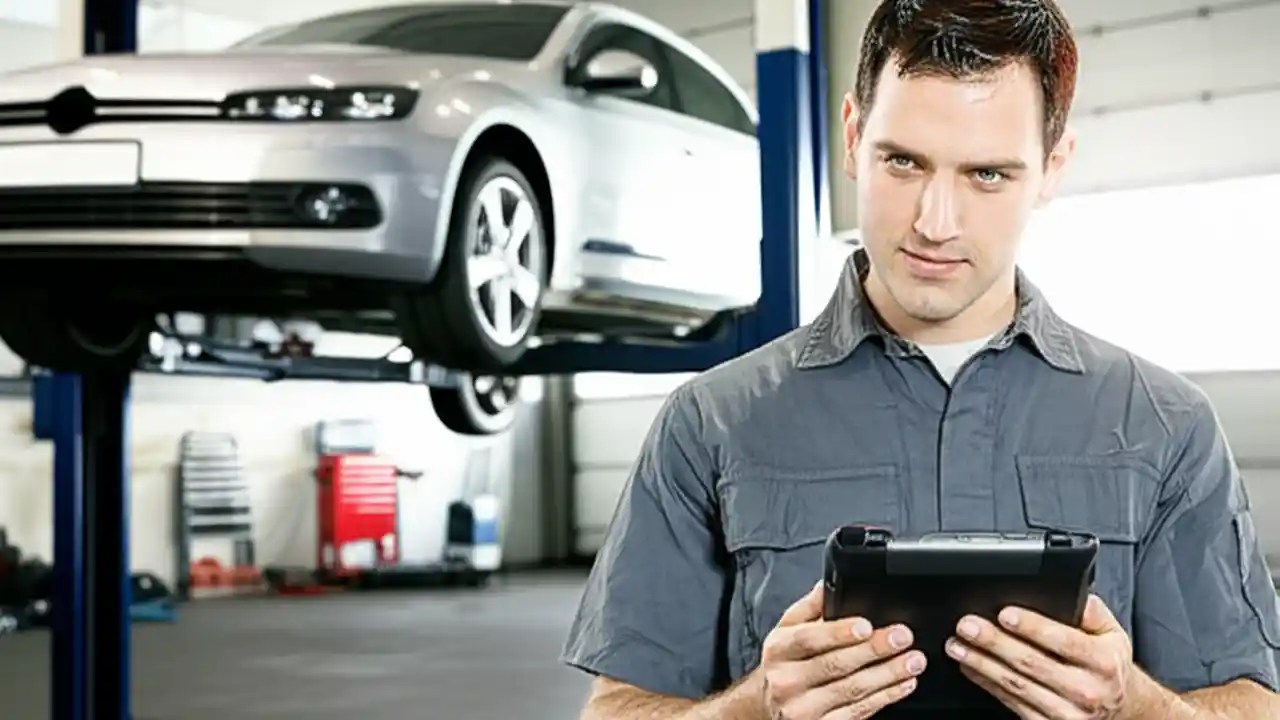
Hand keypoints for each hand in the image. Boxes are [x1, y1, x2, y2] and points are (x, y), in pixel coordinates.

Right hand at [759, 581, 924, 718]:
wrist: (771, 706)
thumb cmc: (786, 663)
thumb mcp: (788, 631)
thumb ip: (810, 607)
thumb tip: (828, 583)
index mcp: (778, 650)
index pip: (808, 639)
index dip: (839, 633)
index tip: (867, 625)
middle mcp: (786, 681)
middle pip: (834, 665)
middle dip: (874, 650)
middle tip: (902, 637)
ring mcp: (802, 710)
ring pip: (852, 690)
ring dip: (888, 675)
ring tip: (913, 660)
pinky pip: (859, 712)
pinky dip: (885, 697)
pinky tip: (903, 684)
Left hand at [946, 594, 1138, 719]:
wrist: (1120, 707)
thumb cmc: (1107, 664)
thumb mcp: (1111, 633)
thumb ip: (1091, 611)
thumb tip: (1071, 593)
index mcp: (1103, 662)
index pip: (1064, 642)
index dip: (1032, 627)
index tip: (1004, 614)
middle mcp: (1086, 691)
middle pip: (1032, 664)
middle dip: (994, 642)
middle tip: (968, 626)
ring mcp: (1066, 714)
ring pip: (1016, 686)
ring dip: (981, 663)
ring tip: (958, 645)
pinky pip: (1010, 702)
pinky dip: (986, 683)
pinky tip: (971, 666)